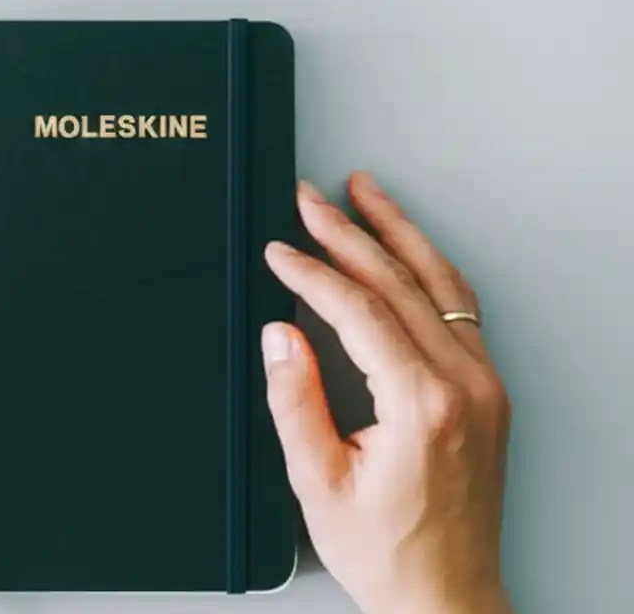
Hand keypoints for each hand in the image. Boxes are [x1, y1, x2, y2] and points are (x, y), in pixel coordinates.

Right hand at [262, 174, 511, 613]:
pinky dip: (427, 270)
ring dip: (397, 233)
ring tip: (365, 195)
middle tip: (311, 198)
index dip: (311, 272)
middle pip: (399, 282)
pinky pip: (459, 309)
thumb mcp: (317, 481)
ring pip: (438, 284)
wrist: (446, 595)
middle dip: (348, 232)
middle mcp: (463, 385)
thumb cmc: (388, 552)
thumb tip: (280, 337)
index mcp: (421, 404)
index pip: (357, 309)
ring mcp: (484, 384)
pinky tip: (407, 251)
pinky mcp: (487, 391)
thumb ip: (295, 400)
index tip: (280, 251)